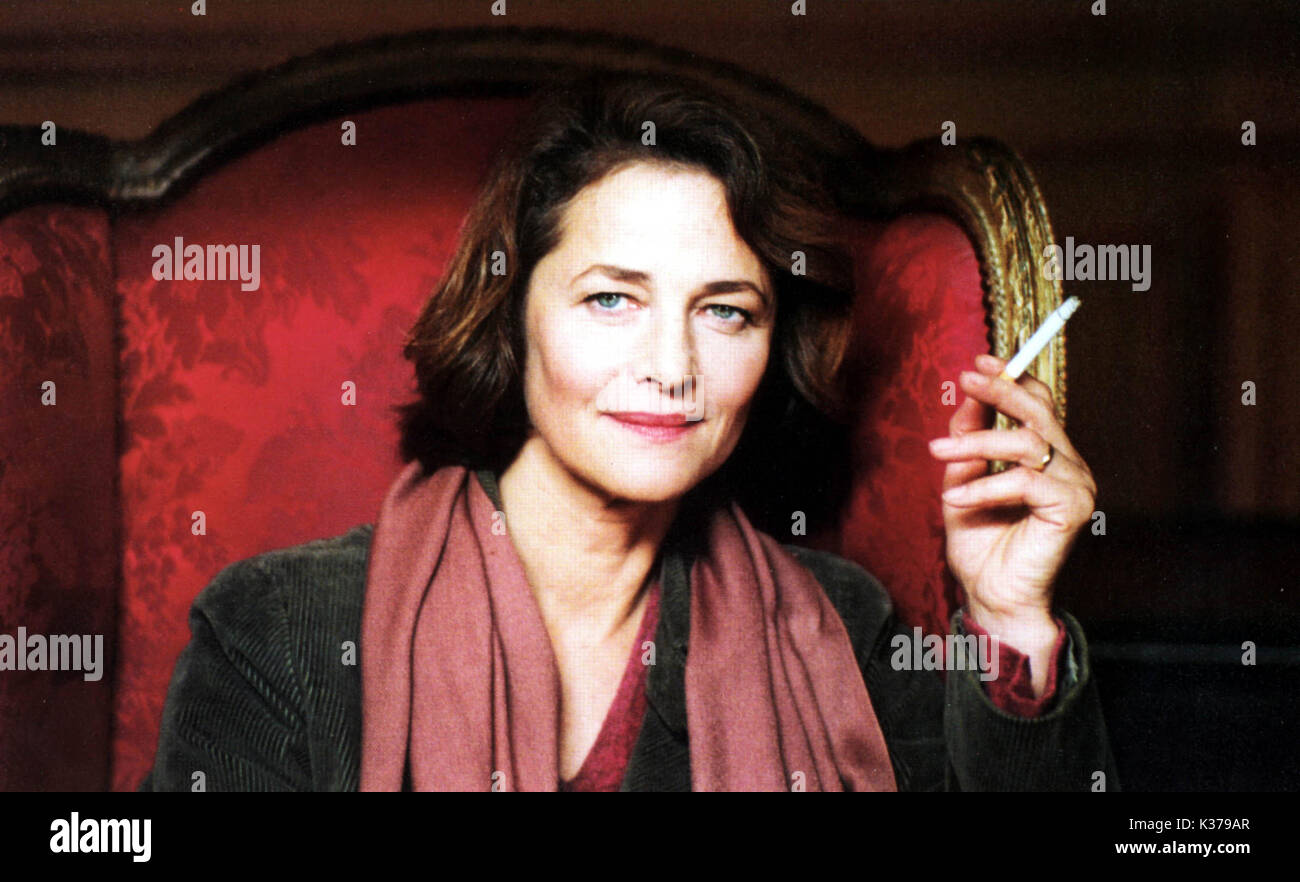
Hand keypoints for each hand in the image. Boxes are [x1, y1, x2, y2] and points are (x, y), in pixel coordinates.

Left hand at [928, 354, 1097, 664]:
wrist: (991, 597)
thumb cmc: (980, 545)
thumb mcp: (962, 483)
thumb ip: (967, 445)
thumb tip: (967, 401)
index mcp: (1047, 457)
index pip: (1038, 404)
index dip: (1011, 378)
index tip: (978, 362)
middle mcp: (1068, 466)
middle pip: (1038, 412)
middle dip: (999, 391)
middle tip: (965, 379)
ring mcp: (1076, 486)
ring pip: (1025, 443)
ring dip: (976, 443)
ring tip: (936, 452)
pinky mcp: (1072, 508)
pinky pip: (1024, 481)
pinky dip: (983, 486)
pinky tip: (954, 498)